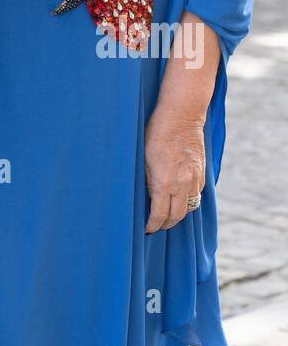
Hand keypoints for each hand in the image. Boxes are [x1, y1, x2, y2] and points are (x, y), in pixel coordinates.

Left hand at [143, 104, 204, 232]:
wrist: (181, 115)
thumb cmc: (156, 133)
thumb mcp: (143, 158)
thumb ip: (147, 181)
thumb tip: (148, 198)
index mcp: (164, 182)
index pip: (159, 214)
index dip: (152, 225)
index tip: (147, 229)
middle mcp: (182, 184)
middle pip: (177, 216)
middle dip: (166, 224)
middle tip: (157, 226)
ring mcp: (194, 178)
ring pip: (189, 207)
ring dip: (179, 213)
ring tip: (168, 214)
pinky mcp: (201, 172)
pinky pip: (196, 194)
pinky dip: (188, 200)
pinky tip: (179, 198)